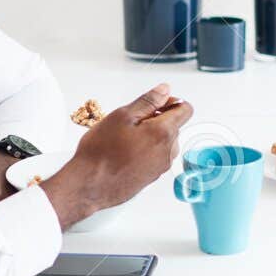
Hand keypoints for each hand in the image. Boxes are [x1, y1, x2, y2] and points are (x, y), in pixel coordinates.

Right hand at [41, 83, 193, 226]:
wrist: (89, 185)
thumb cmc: (101, 153)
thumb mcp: (122, 116)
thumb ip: (148, 101)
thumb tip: (164, 90)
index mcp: (163, 133)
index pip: (185, 110)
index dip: (171, 102)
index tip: (155, 103)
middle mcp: (168, 151)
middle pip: (174, 126)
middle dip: (158, 119)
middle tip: (132, 121)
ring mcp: (161, 167)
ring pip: (165, 143)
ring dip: (152, 136)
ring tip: (126, 138)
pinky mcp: (152, 177)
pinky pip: (156, 157)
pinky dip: (146, 150)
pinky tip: (126, 152)